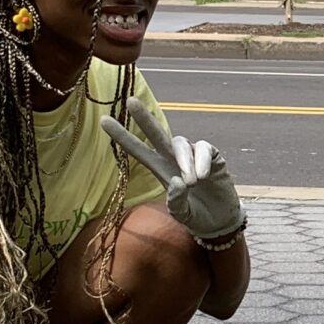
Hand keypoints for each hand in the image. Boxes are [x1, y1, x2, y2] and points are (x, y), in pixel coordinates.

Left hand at [102, 106, 243, 244]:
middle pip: (156, 133)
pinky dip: (201, 161)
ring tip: (191, 182)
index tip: (103, 120)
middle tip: (131, 102)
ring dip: (184, 160)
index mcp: (160, 169)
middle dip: (144, 118)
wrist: (220, 220)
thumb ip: (176, 202)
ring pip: (180, 144)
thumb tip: (178, 181)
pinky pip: (203, 148)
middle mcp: (173, 158)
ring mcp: (192, 155)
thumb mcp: (181, 215)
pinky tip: (202, 176)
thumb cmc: (195, 215)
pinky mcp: (211, 155)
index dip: (122, 136)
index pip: (138, 150)